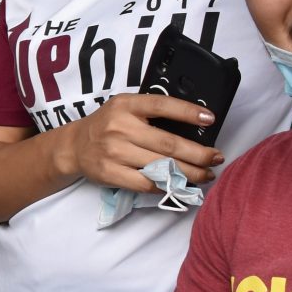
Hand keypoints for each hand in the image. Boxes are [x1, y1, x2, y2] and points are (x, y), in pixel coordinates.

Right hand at [59, 93, 223, 192]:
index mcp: (126, 105)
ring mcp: (113, 151)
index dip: (187, 112)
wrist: (75, 146)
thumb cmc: (108, 125)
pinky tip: (179, 185)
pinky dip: (166, 186)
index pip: (161, 106)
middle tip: (216, 158)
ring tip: (206, 175)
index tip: (210, 119)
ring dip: (189, 174)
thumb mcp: (126, 108)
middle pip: (167, 144)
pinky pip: (145, 183)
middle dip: (198, 154)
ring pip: (160, 166)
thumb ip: (151, 113)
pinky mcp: (109, 172)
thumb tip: (194, 126)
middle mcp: (119, 127)